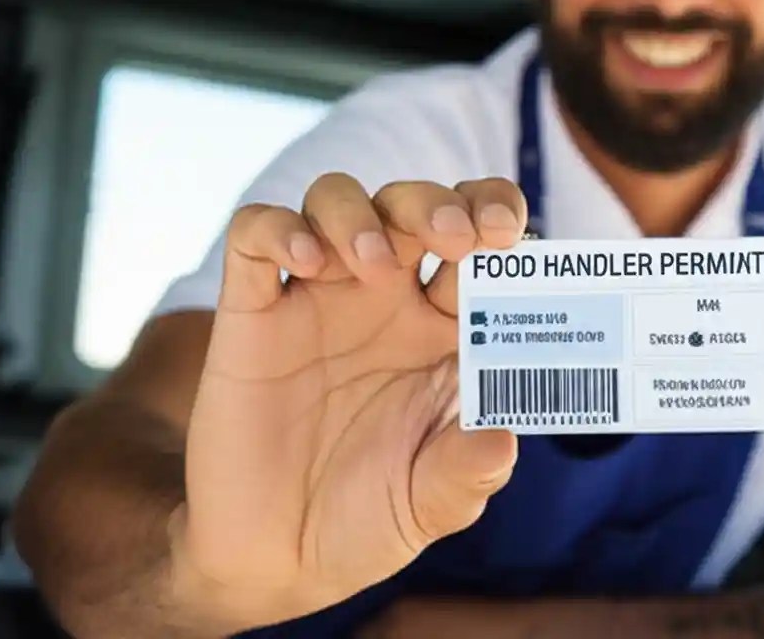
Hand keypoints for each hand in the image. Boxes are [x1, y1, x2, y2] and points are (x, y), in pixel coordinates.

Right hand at [170, 174, 524, 625]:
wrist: (274, 560)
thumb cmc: (366, 521)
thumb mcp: (428, 506)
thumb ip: (466, 475)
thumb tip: (503, 441)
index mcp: (445, 332)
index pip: (482, 245)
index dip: (499, 219)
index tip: (512, 236)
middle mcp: (387, 303)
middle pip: (416, 207)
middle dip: (443, 203)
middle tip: (461, 237)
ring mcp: (317, 301)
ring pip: (339, 202)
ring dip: (364, 213)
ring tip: (377, 266)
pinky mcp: (251, 315)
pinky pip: (255, 237)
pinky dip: (280, 230)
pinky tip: (307, 263)